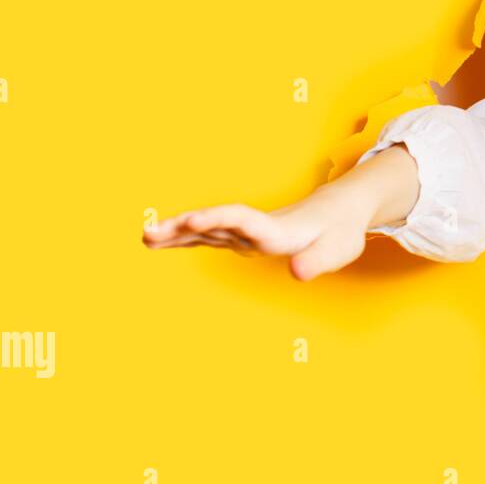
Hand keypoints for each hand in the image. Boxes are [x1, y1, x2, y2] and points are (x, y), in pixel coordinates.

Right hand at [141, 194, 368, 280]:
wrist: (340, 210)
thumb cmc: (340, 231)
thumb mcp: (339, 249)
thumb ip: (318, 260)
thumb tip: (296, 273)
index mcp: (278, 230)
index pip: (241, 219)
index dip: (216, 218)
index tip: (191, 220)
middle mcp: (257, 227)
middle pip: (215, 223)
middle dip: (183, 227)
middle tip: (148, 232)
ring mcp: (249, 231)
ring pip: (208, 229)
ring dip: (177, 232)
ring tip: (144, 237)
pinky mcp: (246, 236)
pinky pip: (211, 235)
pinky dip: (186, 237)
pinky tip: (162, 241)